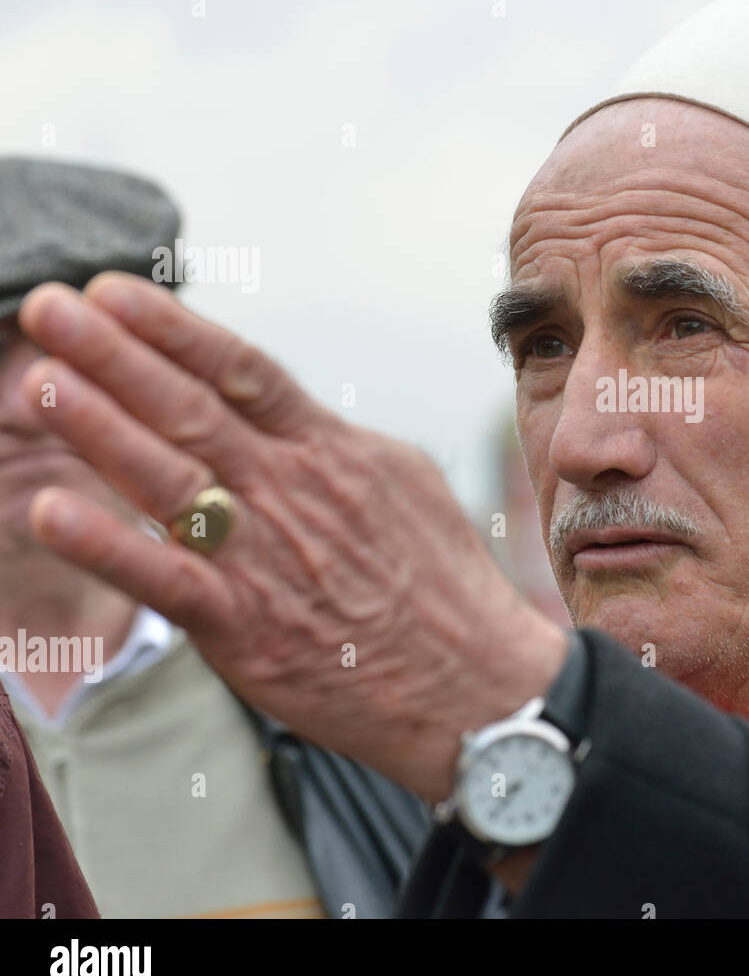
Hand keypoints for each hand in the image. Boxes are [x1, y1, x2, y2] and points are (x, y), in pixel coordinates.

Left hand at [17, 273, 567, 802]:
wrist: (478, 685)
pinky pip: (167, 581)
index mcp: (333, 451)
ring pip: (171, 478)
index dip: (174, 328)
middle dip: (113, 354)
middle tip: (48, 306)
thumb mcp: (404, 483)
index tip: (113, 291)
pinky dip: (108, 546)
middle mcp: (295, 492)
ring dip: (98, 426)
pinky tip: (50, 510)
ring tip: (39, 377)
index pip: (242, 372)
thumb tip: (285, 410)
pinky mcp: (249, 630)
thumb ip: (334, 443)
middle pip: (192, 409)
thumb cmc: (444, 585)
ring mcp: (268, 558)